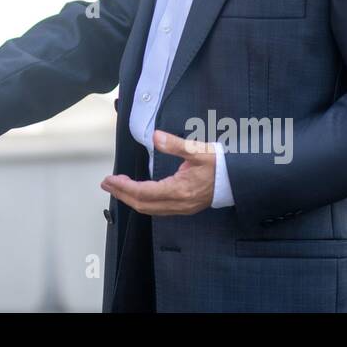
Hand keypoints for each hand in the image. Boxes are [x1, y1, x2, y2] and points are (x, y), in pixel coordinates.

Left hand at [100, 130, 215, 215]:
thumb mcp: (198, 150)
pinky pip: (158, 209)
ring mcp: (182, 207)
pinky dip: (143, 201)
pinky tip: (138, 193)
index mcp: (180, 190)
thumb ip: (176, 145)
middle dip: (122, 194)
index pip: (144, 193)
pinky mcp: (185, 206)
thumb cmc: (220, 165)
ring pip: (150, 209)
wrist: (239, 179)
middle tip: (107, 183)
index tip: (110, 179)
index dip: (124, 187)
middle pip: (143, 204)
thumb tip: (156, 137)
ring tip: (118, 186)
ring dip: (131, 198)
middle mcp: (179, 203)